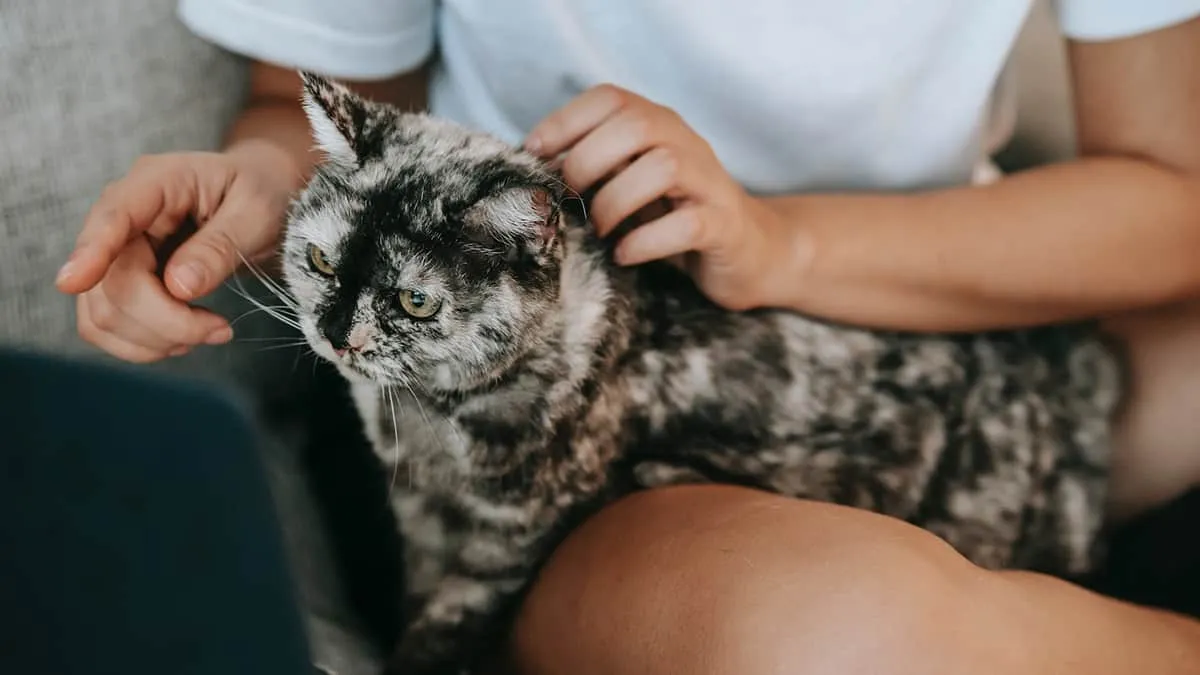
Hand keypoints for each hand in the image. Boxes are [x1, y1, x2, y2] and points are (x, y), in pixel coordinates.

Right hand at [56, 141, 296, 361]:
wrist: (262, 195)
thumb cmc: (261, 194)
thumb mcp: (256, 212)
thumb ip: (220, 246)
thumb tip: (179, 286)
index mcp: (159, 181)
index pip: (112, 215)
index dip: (91, 251)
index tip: (72, 283)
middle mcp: (126, 215)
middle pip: (111, 280)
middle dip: (163, 320)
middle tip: (219, 329)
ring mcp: (118, 250)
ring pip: (102, 311)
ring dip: (154, 338)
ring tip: (209, 331)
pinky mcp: (121, 281)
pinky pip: (107, 325)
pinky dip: (144, 344)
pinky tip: (185, 337)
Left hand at [525, 84, 801, 310]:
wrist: (750, 252)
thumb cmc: (675, 216)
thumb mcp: (629, 184)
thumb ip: (594, 169)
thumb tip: (534, 169)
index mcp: (658, 126)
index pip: (610, 98)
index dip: (565, 121)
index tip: (536, 155)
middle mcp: (686, 143)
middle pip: (635, 126)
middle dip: (587, 163)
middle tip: (571, 201)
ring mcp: (709, 183)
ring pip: (663, 168)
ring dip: (616, 202)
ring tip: (601, 231)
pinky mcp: (723, 225)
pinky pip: (686, 224)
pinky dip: (645, 241)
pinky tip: (625, 255)